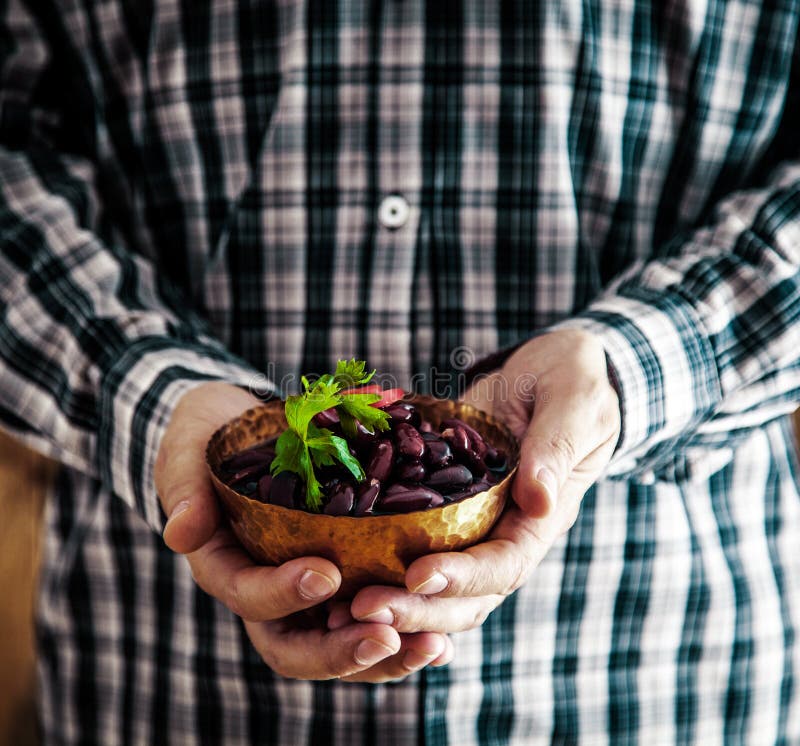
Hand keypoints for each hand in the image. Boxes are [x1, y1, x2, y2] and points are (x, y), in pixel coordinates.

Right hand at [155, 381, 448, 680]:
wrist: (233, 432)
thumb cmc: (206, 439)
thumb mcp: (186, 451)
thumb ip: (184, 488)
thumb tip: (181, 533)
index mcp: (225, 566)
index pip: (248, 596)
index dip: (283, 592)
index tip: (325, 573)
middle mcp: (265, 590)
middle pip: (297, 645)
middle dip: (341, 650)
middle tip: (387, 638)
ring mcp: (303, 590)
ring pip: (338, 642)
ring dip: (382, 652)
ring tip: (431, 645)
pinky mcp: (338, 577)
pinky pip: (366, 616)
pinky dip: (400, 629)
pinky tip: (441, 633)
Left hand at [348, 330, 619, 643]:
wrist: (546, 372)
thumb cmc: (570, 381)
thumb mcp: (573, 402)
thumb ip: (557, 445)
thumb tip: (537, 498)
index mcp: (540, 518)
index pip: (504, 564)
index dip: (463, 576)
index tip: (418, 575)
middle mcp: (504, 533)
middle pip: (463, 594)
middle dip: (415, 607)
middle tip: (362, 609)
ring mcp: (470, 526)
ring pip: (433, 585)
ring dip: (393, 602)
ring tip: (342, 609)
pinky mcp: (441, 509)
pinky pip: (411, 547)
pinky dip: (380, 569)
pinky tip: (339, 576)